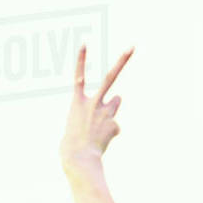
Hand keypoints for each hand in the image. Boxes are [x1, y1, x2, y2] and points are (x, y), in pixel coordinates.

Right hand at [59, 45, 133, 172]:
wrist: (78, 159)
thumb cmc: (71, 146)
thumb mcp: (74, 126)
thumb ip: (91, 114)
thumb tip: (113, 114)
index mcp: (76, 102)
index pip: (79, 76)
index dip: (81, 60)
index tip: (84, 44)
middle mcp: (93, 102)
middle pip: (110, 77)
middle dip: (122, 61)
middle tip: (132, 47)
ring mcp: (105, 112)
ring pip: (116, 101)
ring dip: (112, 107)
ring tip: (101, 124)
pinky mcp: (114, 124)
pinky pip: (115, 126)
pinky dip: (111, 132)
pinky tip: (103, 140)